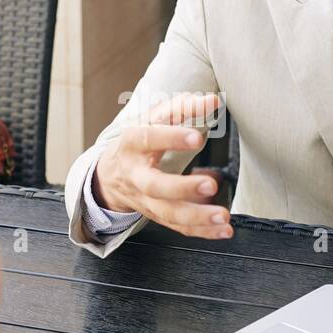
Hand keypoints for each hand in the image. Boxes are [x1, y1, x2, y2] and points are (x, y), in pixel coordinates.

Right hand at [93, 92, 231, 239]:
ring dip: (197, 217)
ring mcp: (145, 199)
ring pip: (168, 213)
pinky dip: (203, 231)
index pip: (148, 138)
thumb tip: (211, 101)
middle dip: (183, 188)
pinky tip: (223, 230)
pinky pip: (178, 227)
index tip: (198, 138)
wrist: (109, 175)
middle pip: (155, 186)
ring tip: (223, 216)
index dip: (171, 138)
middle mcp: (136, 175)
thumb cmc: (137, 141)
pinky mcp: (157, 215)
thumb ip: (181, 108)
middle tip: (211, 185)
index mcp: (132, 144)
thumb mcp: (151, 119)